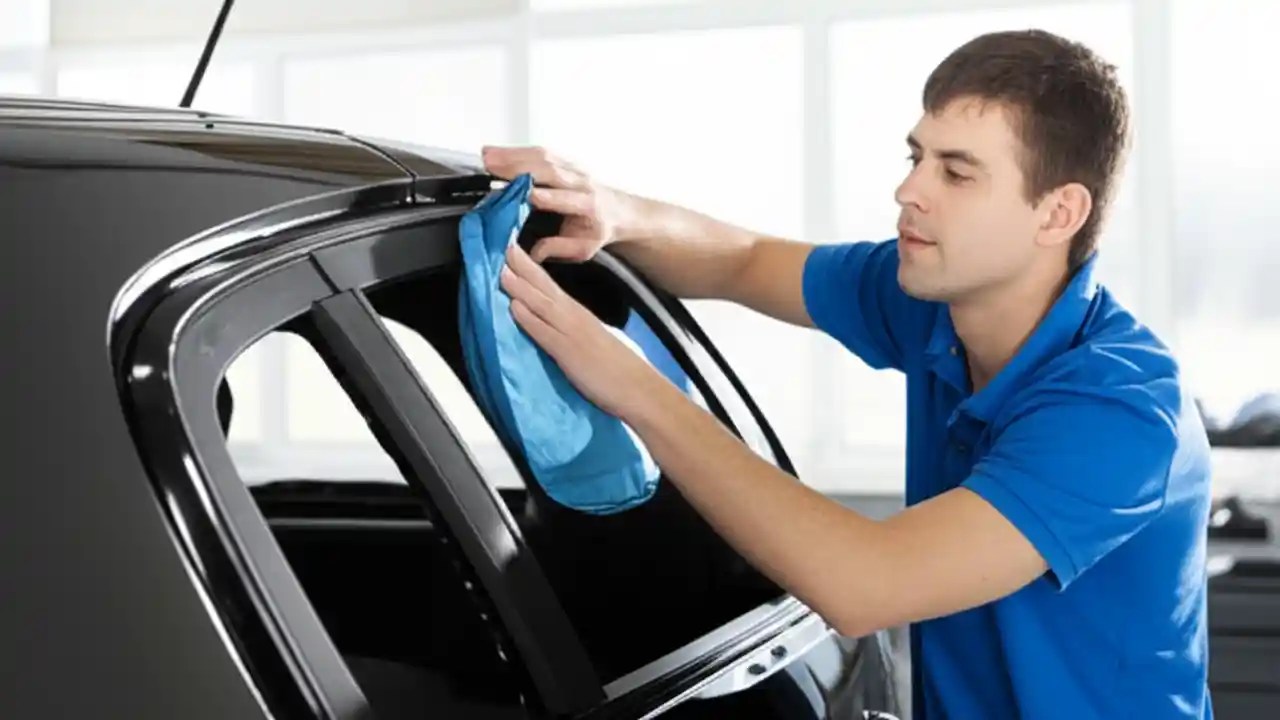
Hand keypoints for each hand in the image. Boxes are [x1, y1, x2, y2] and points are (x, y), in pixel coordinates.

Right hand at [482, 145, 632, 263]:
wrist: (620, 211)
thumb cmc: (599, 231)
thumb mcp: (584, 249)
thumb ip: (559, 249)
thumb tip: (533, 253)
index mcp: (586, 205)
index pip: (560, 198)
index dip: (537, 195)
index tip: (512, 194)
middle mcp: (580, 182)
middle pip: (548, 170)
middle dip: (517, 167)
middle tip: (490, 166)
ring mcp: (573, 169)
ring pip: (542, 157)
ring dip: (512, 154)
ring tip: (486, 155)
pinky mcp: (565, 162)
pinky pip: (541, 153)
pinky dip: (517, 150)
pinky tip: (497, 151)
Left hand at [499, 240, 663, 419]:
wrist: (639, 388)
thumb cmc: (620, 369)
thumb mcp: (597, 340)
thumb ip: (577, 331)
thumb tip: (562, 327)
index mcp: (579, 314)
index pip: (549, 286)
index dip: (530, 268)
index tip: (513, 251)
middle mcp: (574, 317)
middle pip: (543, 286)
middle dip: (521, 265)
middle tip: (503, 245)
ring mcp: (571, 333)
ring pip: (540, 303)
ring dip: (519, 286)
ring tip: (500, 268)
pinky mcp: (568, 353)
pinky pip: (544, 332)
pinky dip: (528, 318)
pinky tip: (514, 306)